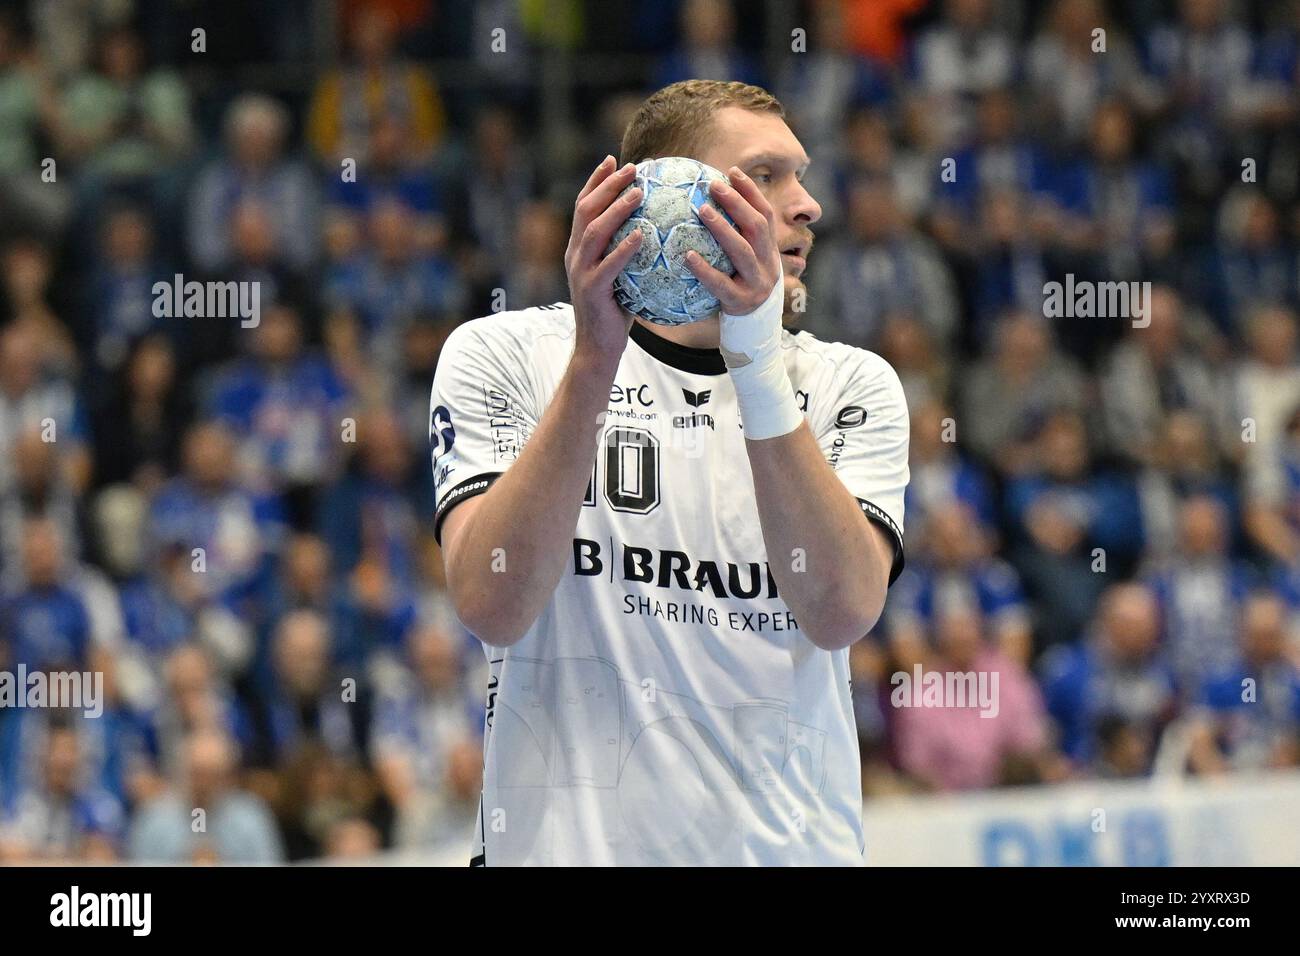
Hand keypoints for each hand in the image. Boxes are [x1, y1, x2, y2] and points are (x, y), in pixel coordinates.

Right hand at [564, 156, 643, 370]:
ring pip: (594, 231)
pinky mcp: (591, 290)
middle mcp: (574, 255)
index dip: (597, 181)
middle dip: (607, 185)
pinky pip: (608, 264)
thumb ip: (629, 252)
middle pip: (586, 210)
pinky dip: (624, 248)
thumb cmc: (616, 312)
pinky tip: (642, 235)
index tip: (614, 159)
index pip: (584, 206)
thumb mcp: (622, 275)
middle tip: (631, 167)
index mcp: (579, 248)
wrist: (598, 348)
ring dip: (616, 209)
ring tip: (638, 192)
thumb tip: (657, 229)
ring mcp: (580, 272)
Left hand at [683, 167, 782, 316]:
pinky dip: (705, 269)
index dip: (751, 192)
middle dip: (737, 203)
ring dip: (722, 228)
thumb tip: (704, 203)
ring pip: (742, 252)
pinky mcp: (741, 302)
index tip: (732, 171)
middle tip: (713, 186)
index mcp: (770, 250)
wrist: (754, 328)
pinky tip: (688, 256)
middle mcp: (768, 264)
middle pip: (757, 227)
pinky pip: (721, 284)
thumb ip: (735, 238)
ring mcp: (756, 284)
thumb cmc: (741, 286)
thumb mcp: (746, 262)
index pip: (766, 214)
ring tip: (701, 210)